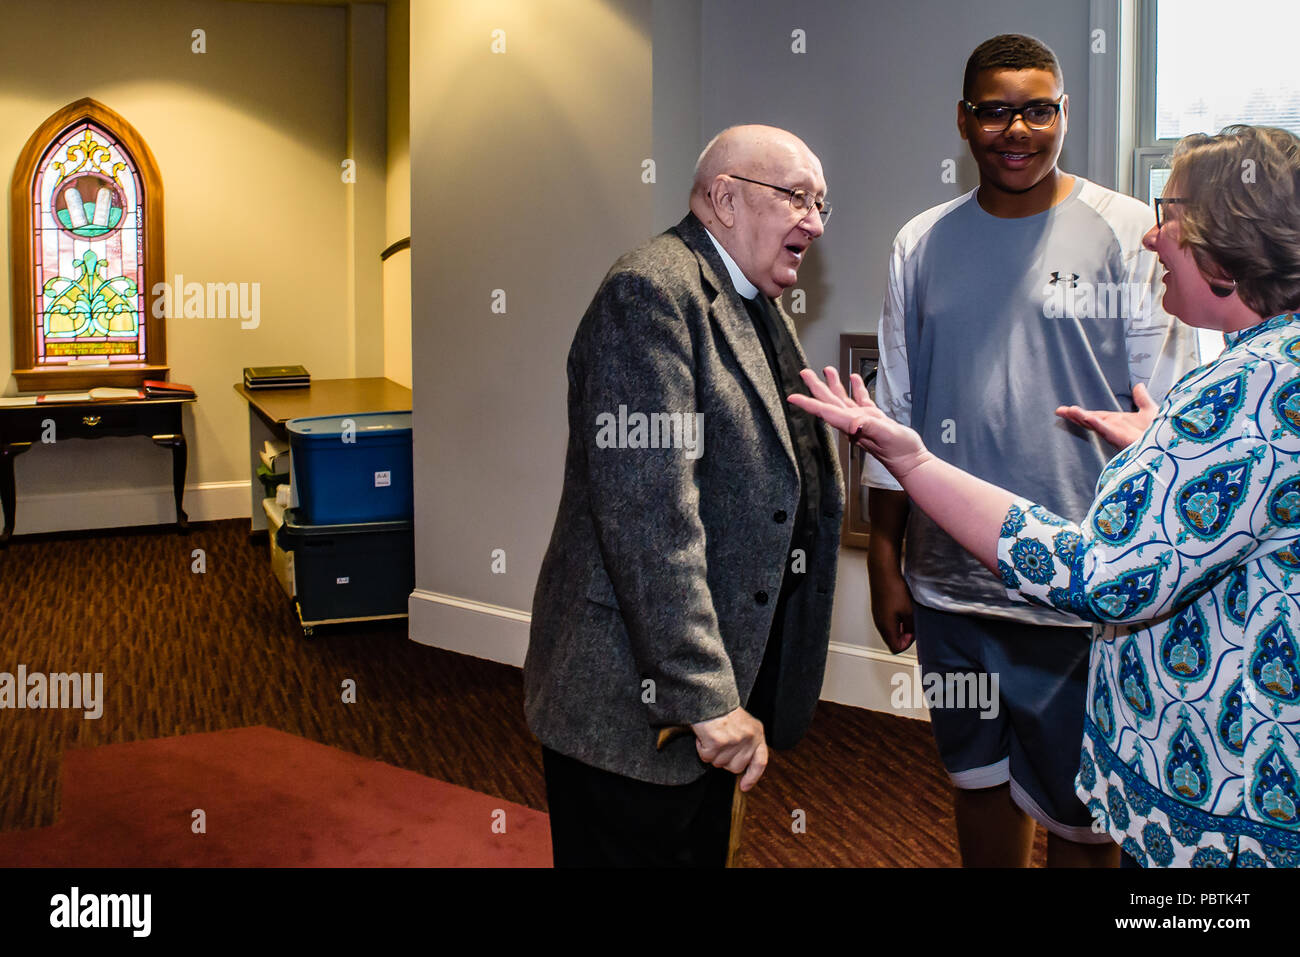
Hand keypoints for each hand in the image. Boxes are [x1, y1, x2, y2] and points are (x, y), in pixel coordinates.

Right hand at [692, 707, 767, 790]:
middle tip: (719, 743)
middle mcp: (748, 739)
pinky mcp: (718, 743)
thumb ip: (747, 744)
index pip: (760, 762)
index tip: (744, 786)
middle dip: (725, 760)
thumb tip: (742, 768)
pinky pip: (706, 757)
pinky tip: (704, 735)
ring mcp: (734, 741)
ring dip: (712, 753)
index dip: (752, 777)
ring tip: (712, 735)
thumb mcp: (744, 725)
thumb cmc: (722, 709)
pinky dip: (701, 748)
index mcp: (757, 733)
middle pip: (736, 767)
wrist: (709, 695)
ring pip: (719, 764)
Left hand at [788, 367, 930, 480]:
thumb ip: (870, 426)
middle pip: (828, 401)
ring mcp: (862, 420)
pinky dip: (856, 388)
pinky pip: (861, 400)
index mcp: (850, 424)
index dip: (808, 404)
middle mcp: (852, 422)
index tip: (793, 397)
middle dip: (816, 386)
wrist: (911, 461)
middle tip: (805, 372)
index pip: (824, 411)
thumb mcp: (886, 435)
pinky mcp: (874, 418)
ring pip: (843, 399)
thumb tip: (855, 422)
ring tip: (827, 370)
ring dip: (834, 384)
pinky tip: (854, 379)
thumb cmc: (899, 451)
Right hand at [868, 552, 914, 653]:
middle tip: (913, 623)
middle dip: (904, 636)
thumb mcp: (909, 611)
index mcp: (886, 627)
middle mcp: (879, 624)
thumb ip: (911, 626)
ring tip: (907, 614)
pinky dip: (896, 619)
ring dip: (900, 626)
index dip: (907, 643)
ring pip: (890, 630)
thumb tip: (911, 634)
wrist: (883, 572)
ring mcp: (877, 616)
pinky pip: (887, 621)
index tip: (914, 632)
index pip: (896, 648)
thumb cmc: (894, 589)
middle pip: (892, 640)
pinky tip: (901, 608)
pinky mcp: (878, 609)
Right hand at [1056, 382, 1156, 449]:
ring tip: (1067, 411)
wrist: (1169, 446)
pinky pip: (1107, 430)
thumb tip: (1138, 386)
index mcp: (1118, 422)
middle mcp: (1114, 429)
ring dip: (1081, 418)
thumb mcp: (1150, 411)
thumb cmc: (1161, 433)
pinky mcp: (1122, 439)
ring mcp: (1116, 434)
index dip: (1082, 412)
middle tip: (1059, 410)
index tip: (1068, 408)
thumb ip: (1142, 399)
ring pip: (1095, 424)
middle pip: (1090, 420)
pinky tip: (1087, 417)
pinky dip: (1097, 423)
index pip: (1096, 415)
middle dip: (1075, 416)